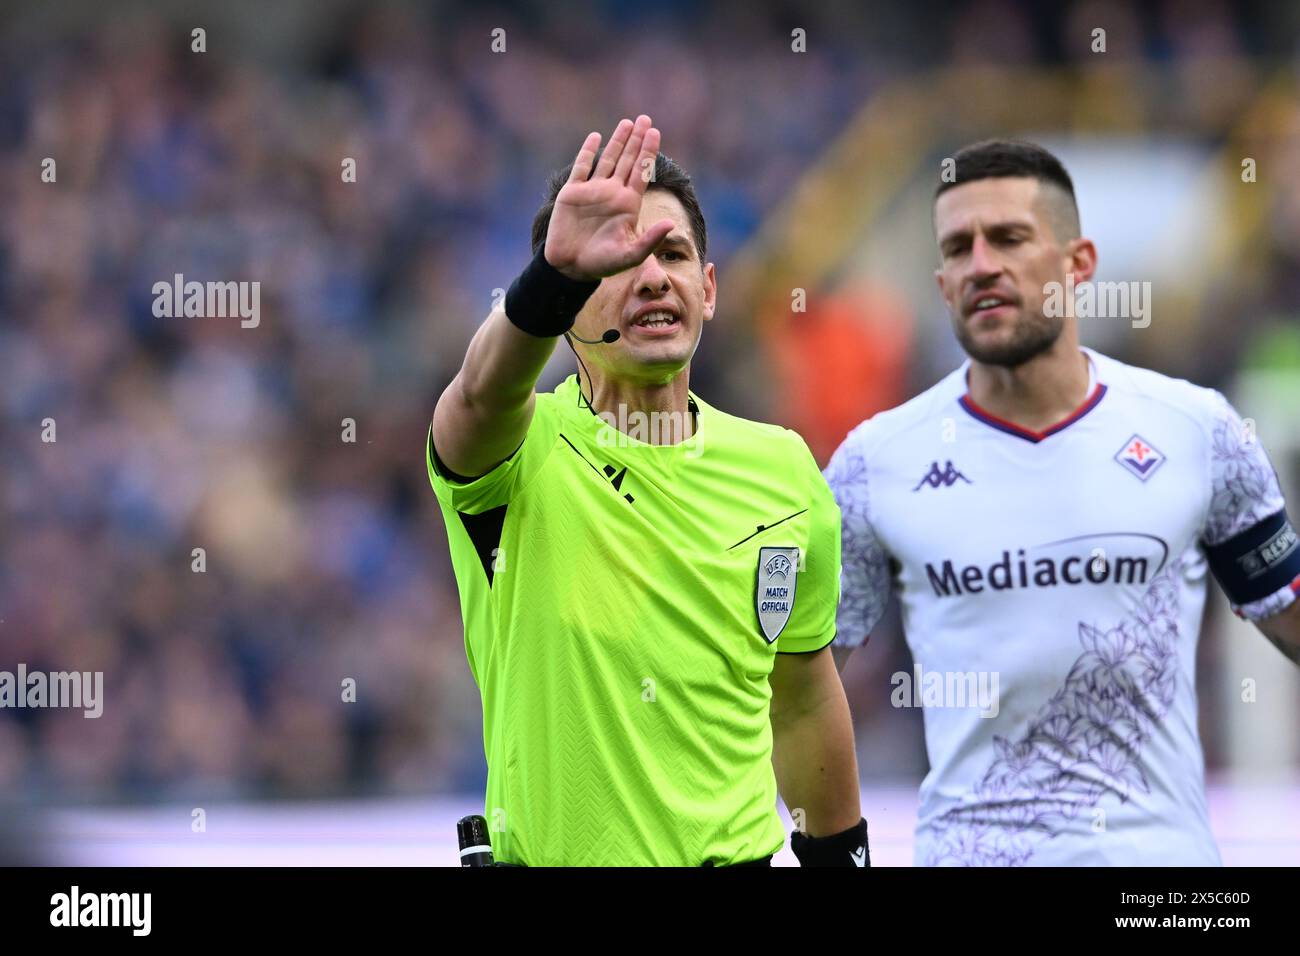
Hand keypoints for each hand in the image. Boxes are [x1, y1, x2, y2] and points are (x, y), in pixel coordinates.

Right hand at [543, 115, 675, 281]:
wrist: (571, 267)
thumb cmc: (603, 264)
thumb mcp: (631, 255)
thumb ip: (650, 239)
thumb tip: (671, 224)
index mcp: (628, 205)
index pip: (641, 173)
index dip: (648, 152)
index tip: (654, 132)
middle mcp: (612, 194)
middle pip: (628, 160)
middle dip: (636, 139)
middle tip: (645, 119)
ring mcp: (592, 191)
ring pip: (607, 159)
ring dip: (617, 141)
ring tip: (627, 122)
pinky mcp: (572, 193)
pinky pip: (582, 167)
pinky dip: (588, 151)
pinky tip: (595, 136)